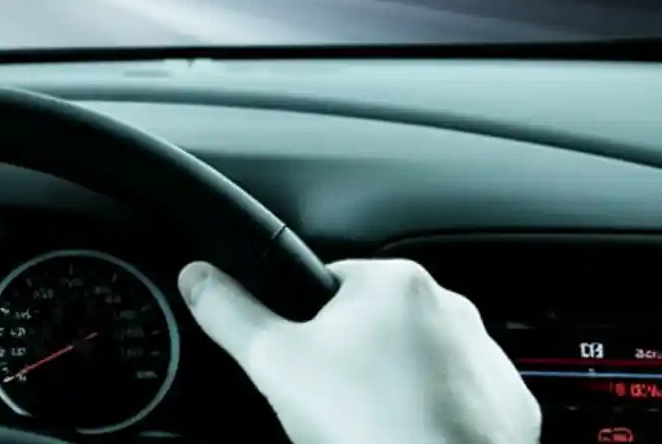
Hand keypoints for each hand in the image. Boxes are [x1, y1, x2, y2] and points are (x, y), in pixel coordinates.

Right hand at [178, 259, 540, 443]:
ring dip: (394, 386)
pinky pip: (457, 399)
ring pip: (417, 363)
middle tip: (332, 403)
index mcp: (394, 281)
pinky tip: (407, 438)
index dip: (307, 330)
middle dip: (351, 360)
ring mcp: (487, 358)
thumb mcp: (274, 364)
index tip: (306, 368)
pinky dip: (434, 416)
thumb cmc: (369, 426)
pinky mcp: (508, 405)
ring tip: (372, 427)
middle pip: (374, 326)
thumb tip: (197, 278)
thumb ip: (230, 313)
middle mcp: (452, 307)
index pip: (330, 287)